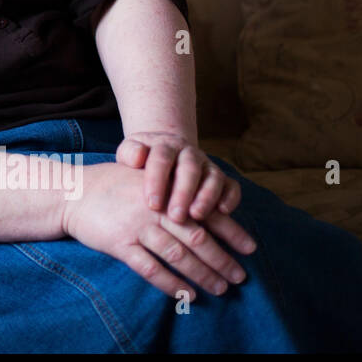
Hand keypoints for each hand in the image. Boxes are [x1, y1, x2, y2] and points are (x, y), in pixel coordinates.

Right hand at [61, 162, 255, 299]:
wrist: (70, 191)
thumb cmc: (110, 184)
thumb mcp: (143, 177)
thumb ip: (172, 190)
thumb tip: (205, 211)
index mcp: (165, 190)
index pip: (206, 212)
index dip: (231, 231)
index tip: (250, 249)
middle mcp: (154, 208)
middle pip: (197, 237)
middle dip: (222, 259)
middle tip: (239, 277)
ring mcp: (136, 227)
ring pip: (177, 255)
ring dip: (202, 274)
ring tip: (219, 289)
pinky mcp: (119, 244)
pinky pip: (150, 268)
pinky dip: (170, 284)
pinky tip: (185, 294)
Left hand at [116, 130, 241, 223]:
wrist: (162, 154)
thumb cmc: (141, 161)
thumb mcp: (129, 153)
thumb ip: (129, 153)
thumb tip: (137, 157)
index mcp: (165, 145)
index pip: (162, 159)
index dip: (158, 181)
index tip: (152, 204)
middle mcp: (189, 153)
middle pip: (189, 169)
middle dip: (183, 193)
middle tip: (176, 216)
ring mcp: (207, 165)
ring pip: (213, 177)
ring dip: (206, 197)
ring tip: (196, 216)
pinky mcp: (223, 178)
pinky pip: (232, 186)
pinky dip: (230, 197)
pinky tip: (223, 211)